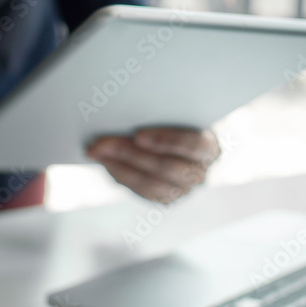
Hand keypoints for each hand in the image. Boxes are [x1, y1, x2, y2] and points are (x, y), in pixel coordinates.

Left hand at [86, 127, 219, 202]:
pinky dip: (121, 175)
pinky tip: (105, 162)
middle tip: (102, 143)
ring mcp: (183, 190)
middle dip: (129, 154)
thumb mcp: (178, 115)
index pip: (192, 145)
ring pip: (150, 183)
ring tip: (96, 152)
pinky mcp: (166, 199)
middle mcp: (200, 173)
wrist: (184, 146)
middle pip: (164, 166)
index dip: (165, 140)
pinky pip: (142, 191)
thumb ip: (163, 114)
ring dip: (119, 166)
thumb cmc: (180, 122)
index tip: (138, 135)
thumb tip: (127, 107)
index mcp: (209, 147)